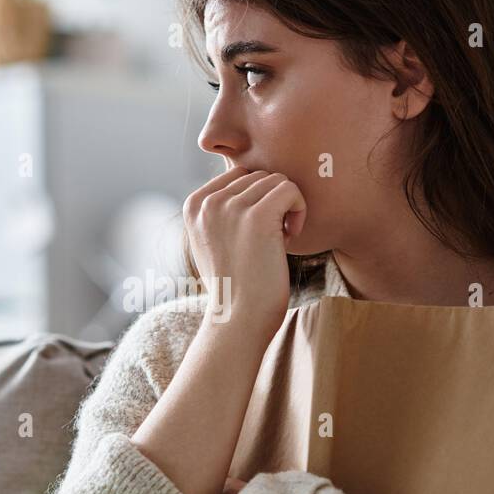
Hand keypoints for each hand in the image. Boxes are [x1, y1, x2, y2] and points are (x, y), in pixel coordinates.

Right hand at [183, 167, 306, 342]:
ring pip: (277, 181)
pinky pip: (291, 190)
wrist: (239, 318)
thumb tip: (246, 177)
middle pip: (259, 175)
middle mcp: (208, 201)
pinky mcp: (257, 216)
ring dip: (287, 208)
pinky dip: (299, 210)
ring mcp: (231, 207)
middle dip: (272, 203)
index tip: (258, 232)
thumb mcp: (213, 240)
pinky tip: (291, 237)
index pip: (239, 175)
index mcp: (194, 204)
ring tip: (280, 239)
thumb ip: (221, 209)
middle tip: (272, 238)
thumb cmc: (235, 284)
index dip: (256, 199)